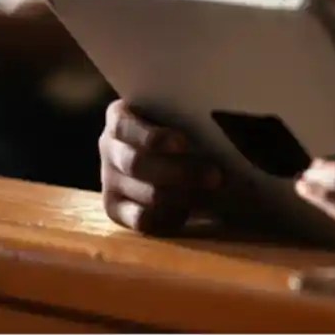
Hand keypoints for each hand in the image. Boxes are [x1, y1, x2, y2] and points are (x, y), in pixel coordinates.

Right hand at [99, 100, 222, 234]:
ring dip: (184, 197)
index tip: (183, 143)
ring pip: (145, 195)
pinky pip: (142, 220)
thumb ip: (191, 118)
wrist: (166, 152)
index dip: (153, 137)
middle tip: (216, 176)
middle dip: (180, 172)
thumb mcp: (181, 114)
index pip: (125, 126)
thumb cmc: (181, 124)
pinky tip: (195, 213)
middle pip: (138, 165)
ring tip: (215, 196)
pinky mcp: (116, 210)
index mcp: (119, 117)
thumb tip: (225, 125)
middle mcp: (109, 149)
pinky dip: (171, 217)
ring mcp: (110, 181)